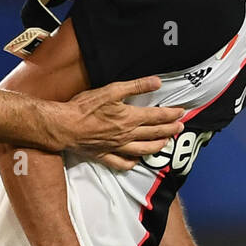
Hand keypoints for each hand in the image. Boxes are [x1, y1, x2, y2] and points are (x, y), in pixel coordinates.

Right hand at [54, 75, 184, 159]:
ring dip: (157, 146)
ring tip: (166, 143)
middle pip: (154, 133)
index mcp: (129, 118)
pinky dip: (132, 163)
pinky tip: (137, 161)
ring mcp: (116, 147)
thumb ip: (136, 86)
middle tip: (180, 127)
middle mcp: (127, 135)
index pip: (157, 116)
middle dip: (170, 129)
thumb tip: (157, 82)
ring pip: (143, 150)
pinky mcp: (104, 155)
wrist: (64, 126)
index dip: (171, 114)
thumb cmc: (84, 107)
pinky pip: (122, 163)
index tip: (182, 112)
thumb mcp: (111, 90)